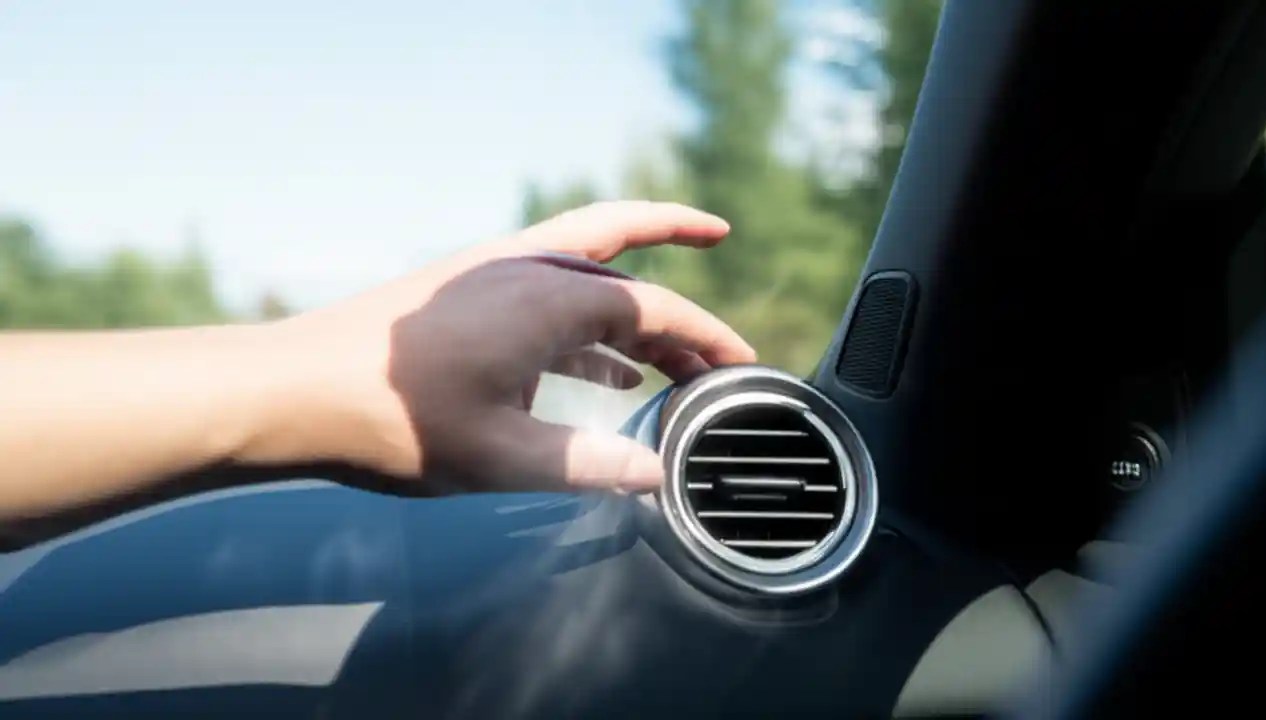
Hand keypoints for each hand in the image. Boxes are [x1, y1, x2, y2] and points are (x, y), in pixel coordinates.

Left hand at [250, 202, 756, 493]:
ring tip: (668, 363)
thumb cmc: (394, 422)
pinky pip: (546, 297)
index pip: (656, 308)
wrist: (294, 390)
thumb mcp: (504, 457)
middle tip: (718, 302)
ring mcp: (491, 276)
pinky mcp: (463, 296)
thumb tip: (653, 475)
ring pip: (586, 276)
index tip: (739, 364)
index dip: (706, 338)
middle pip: (626, 262)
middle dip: (678, 274)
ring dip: (632, 312)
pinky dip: (586, 326)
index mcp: (549, 299)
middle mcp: (526, 269)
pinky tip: (600, 371)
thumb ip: (589, 462)